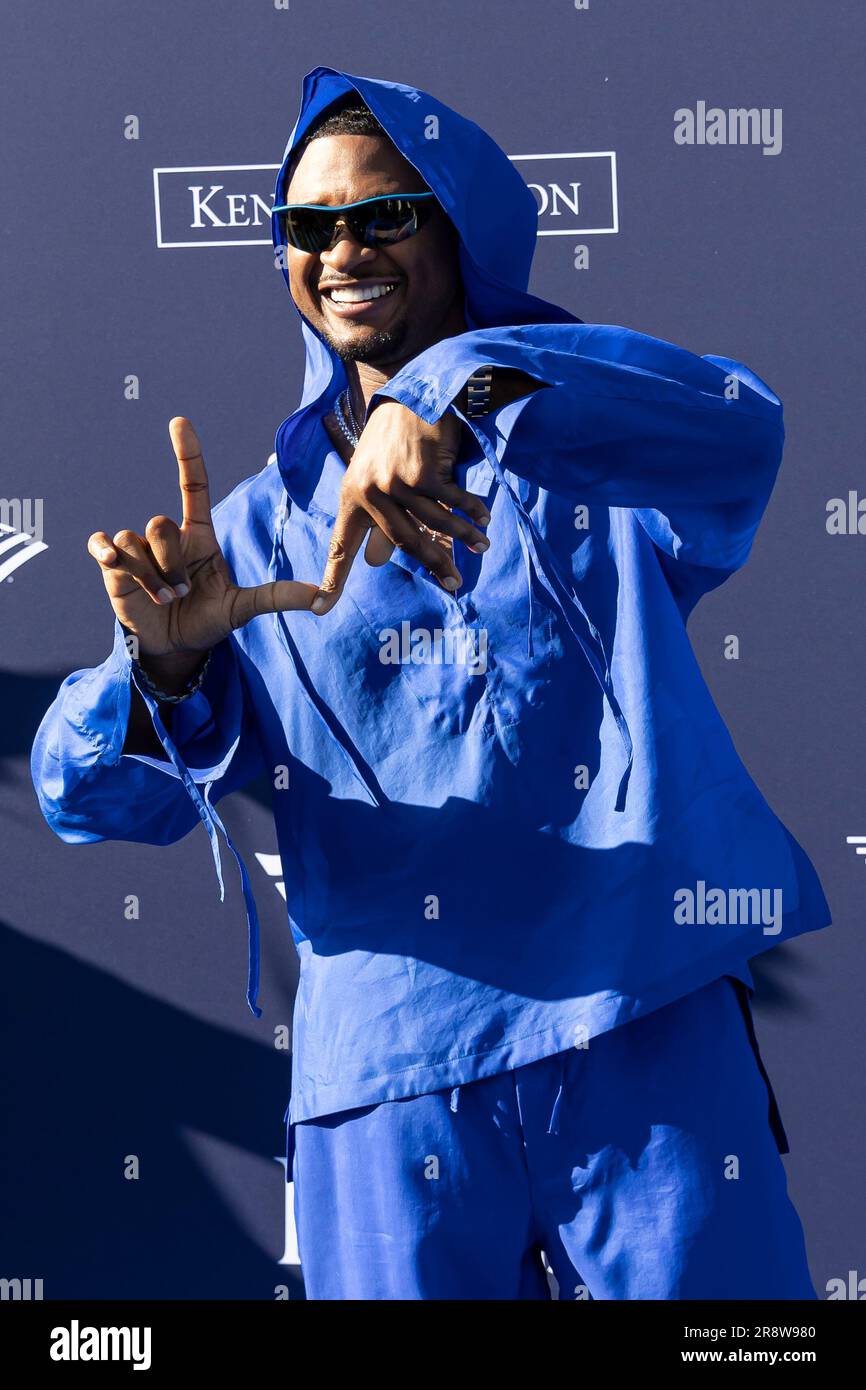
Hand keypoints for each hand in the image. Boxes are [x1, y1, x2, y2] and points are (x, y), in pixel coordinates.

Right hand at [88, 418, 318, 688]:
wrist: (177, 646)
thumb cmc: (209, 619)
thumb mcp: (244, 608)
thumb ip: (278, 597)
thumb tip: (322, 597)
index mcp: (199, 534)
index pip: (193, 483)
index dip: (188, 453)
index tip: (180, 422)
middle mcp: (168, 536)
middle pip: (160, 522)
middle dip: (172, 565)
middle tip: (181, 593)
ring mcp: (139, 549)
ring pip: (133, 539)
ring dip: (151, 576)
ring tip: (163, 599)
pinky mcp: (113, 566)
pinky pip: (103, 543)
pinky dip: (106, 550)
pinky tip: (112, 560)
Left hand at [312, 401, 490, 614]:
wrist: (410, 394)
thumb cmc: (393, 442)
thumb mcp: (376, 479)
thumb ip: (377, 520)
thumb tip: (375, 562)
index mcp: (351, 498)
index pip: (340, 547)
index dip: (331, 580)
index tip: (318, 609)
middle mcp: (369, 493)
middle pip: (404, 543)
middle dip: (435, 565)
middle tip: (453, 585)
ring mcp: (395, 482)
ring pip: (434, 524)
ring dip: (463, 537)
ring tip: (481, 547)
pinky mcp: (421, 472)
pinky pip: (452, 502)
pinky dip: (471, 511)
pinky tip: (483, 518)